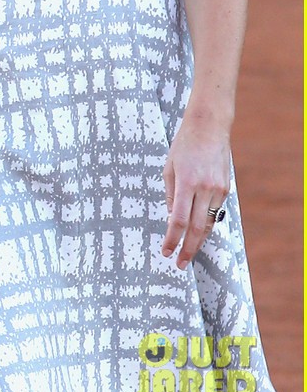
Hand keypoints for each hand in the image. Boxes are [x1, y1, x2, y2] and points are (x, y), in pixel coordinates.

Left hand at [161, 113, 230, 268]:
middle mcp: (204, 189)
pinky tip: (198, 232)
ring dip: (198, 240)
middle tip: (180, 264)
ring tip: (188, 253)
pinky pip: (214, 211)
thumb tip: (171, 218)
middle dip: (187, 249)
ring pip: (208, 223)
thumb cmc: (183, 146)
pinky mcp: (225, 189)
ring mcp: (217, 190)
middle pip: (196, 228)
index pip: (177, 220)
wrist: (209, 127)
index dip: (172, 239)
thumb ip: (171, 194)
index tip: (166, 251)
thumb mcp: (169, 168)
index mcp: (185, 182)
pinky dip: (206, 223)